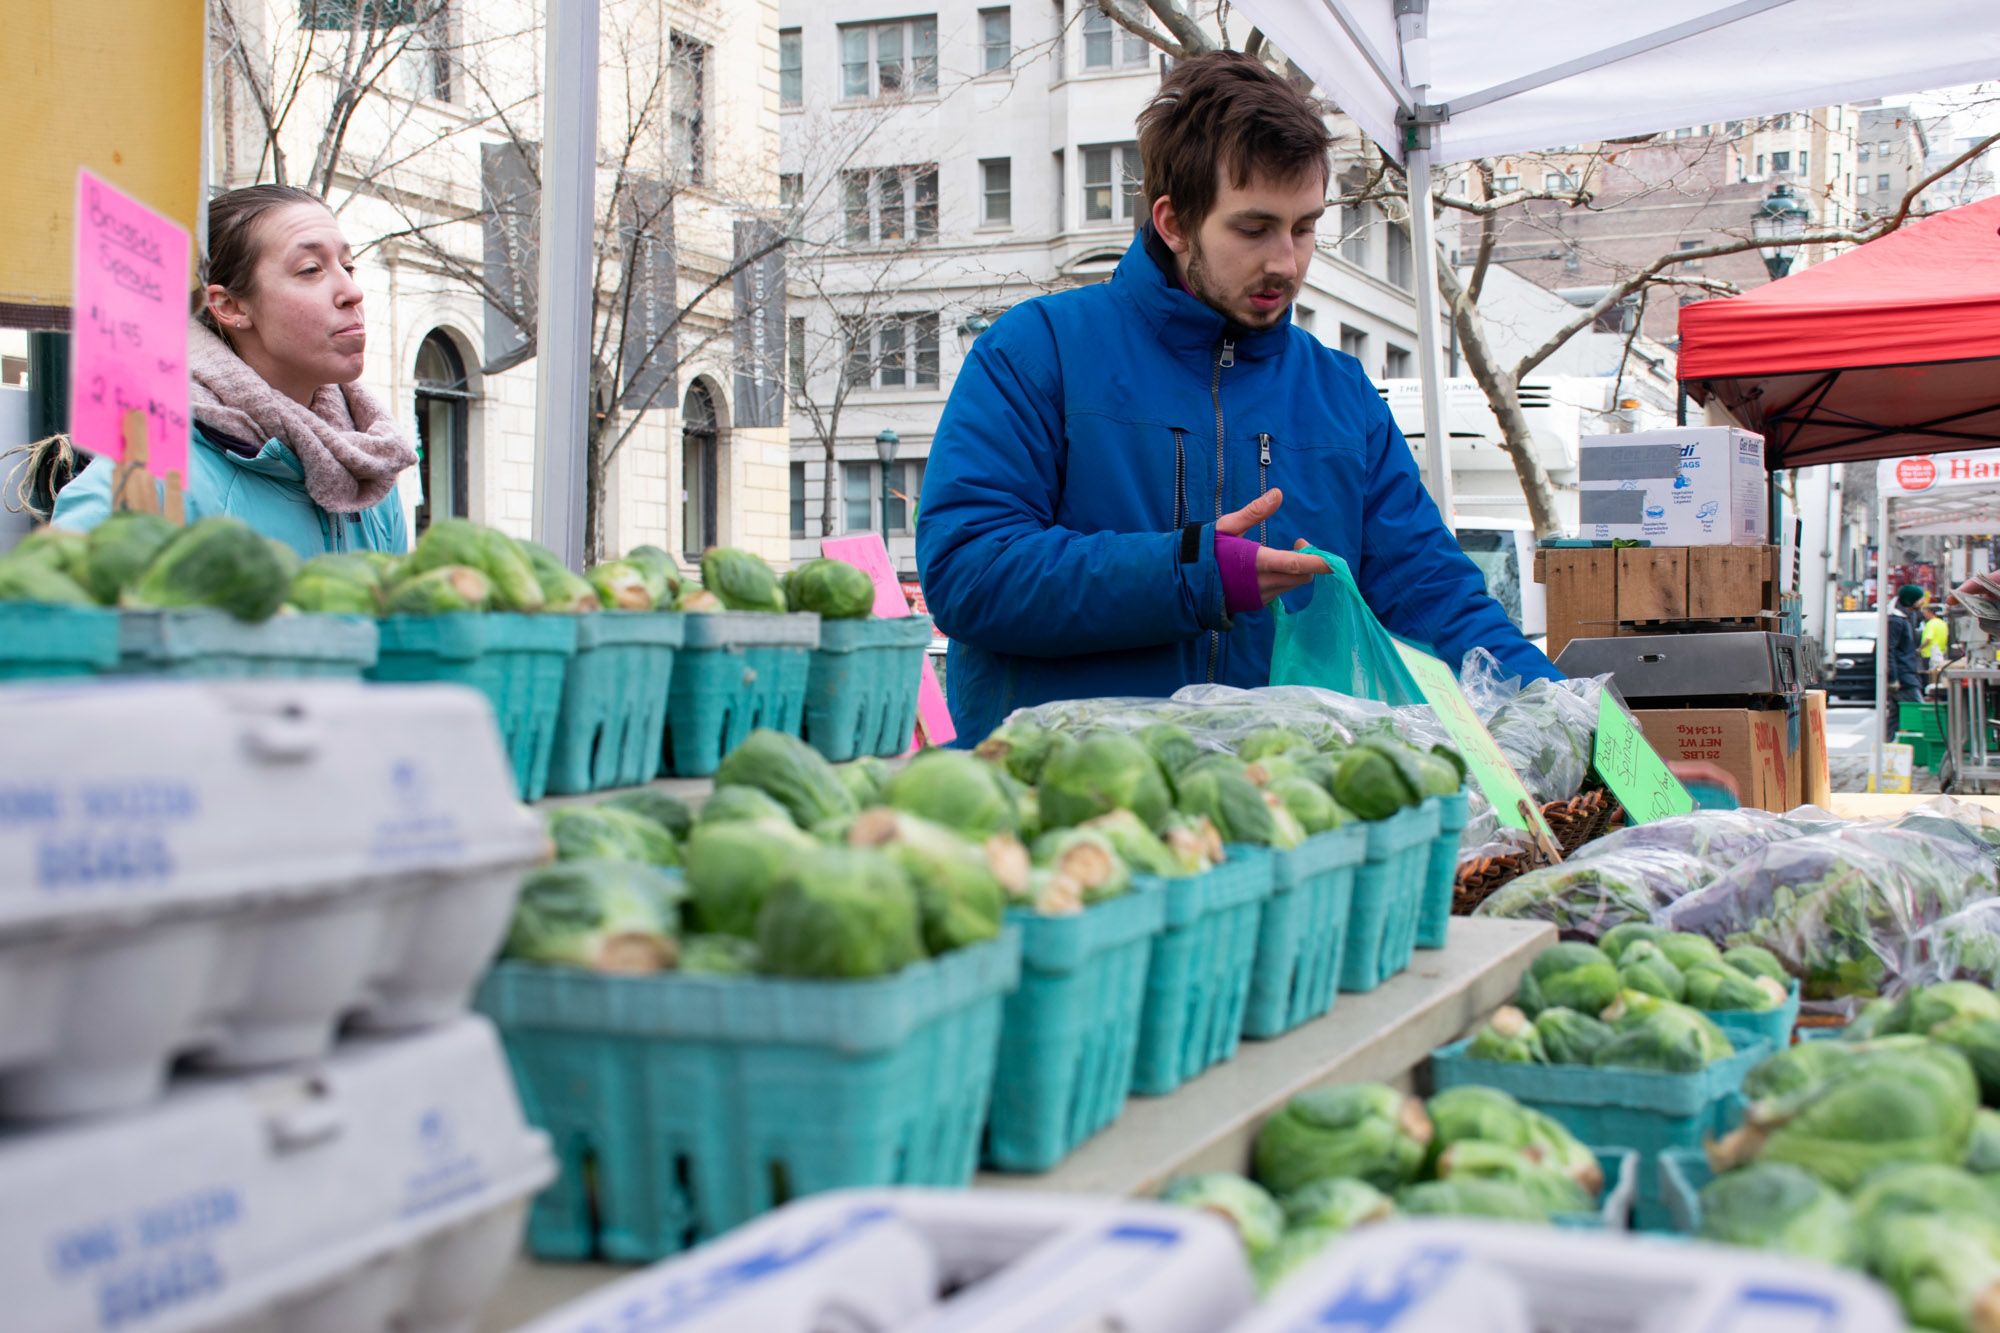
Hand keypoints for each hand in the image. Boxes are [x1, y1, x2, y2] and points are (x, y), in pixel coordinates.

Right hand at [1216, 487, 1326, 601]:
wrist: (1186, 583)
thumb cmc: (1206, 550)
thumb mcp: (1226, 526)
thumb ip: (1254, 512)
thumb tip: (1278, 494)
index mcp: (1256, 562)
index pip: (1294, 564)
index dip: (1317, 562)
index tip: (1334, 560)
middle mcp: (1262, 583)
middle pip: (1301, 576)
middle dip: (1309, 560)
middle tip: (1298, 542)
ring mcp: (1261, 596)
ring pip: (1293, 584)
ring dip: (1298, 569)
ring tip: (1286, 553)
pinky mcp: (1258, 603)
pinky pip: (1282, 591)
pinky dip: (1287, 578)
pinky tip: (1273, 568)